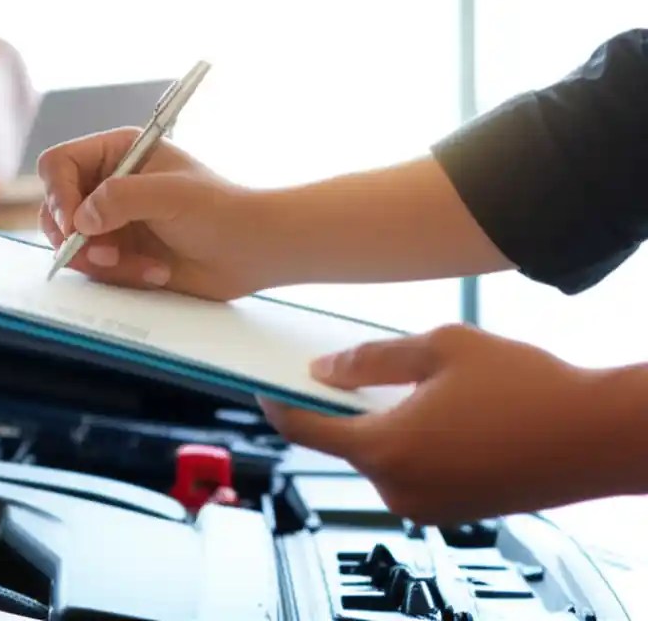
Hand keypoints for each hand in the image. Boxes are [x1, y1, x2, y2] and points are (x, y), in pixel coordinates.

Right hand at [36, 126, 267, 299]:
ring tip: (141, 264)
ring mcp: (110, 220)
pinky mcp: (117, 252)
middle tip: (104, 253)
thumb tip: (80, 220)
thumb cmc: (222, 211)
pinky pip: (92, 269)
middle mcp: (107, 184)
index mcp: (117, 152)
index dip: (58, 194)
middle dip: (75, 237)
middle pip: (54, 208)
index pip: (59, 165)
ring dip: (101, 261)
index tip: (75, 225)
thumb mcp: (171, 195)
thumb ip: (121, 198)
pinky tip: (154, 271)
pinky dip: (119, 275)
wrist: (249, 253)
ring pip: (70, 244)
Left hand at [258, 324, 635, 523]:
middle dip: (337, 407)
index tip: (261, 383)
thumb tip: (324, 371)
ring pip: (377, 458)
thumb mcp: (441, 346)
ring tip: (408, 385)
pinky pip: (408, 474)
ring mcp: (425, 508)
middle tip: (341, 367)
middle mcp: (399, 490)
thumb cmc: (529, 386)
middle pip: (341, 444)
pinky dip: (407, 443)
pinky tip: (433, 414)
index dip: (275, 404)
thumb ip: (370, 358)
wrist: (599, 434)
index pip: (302, 431)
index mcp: (387, 450)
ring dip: (378, 424)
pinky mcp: (451, 513)